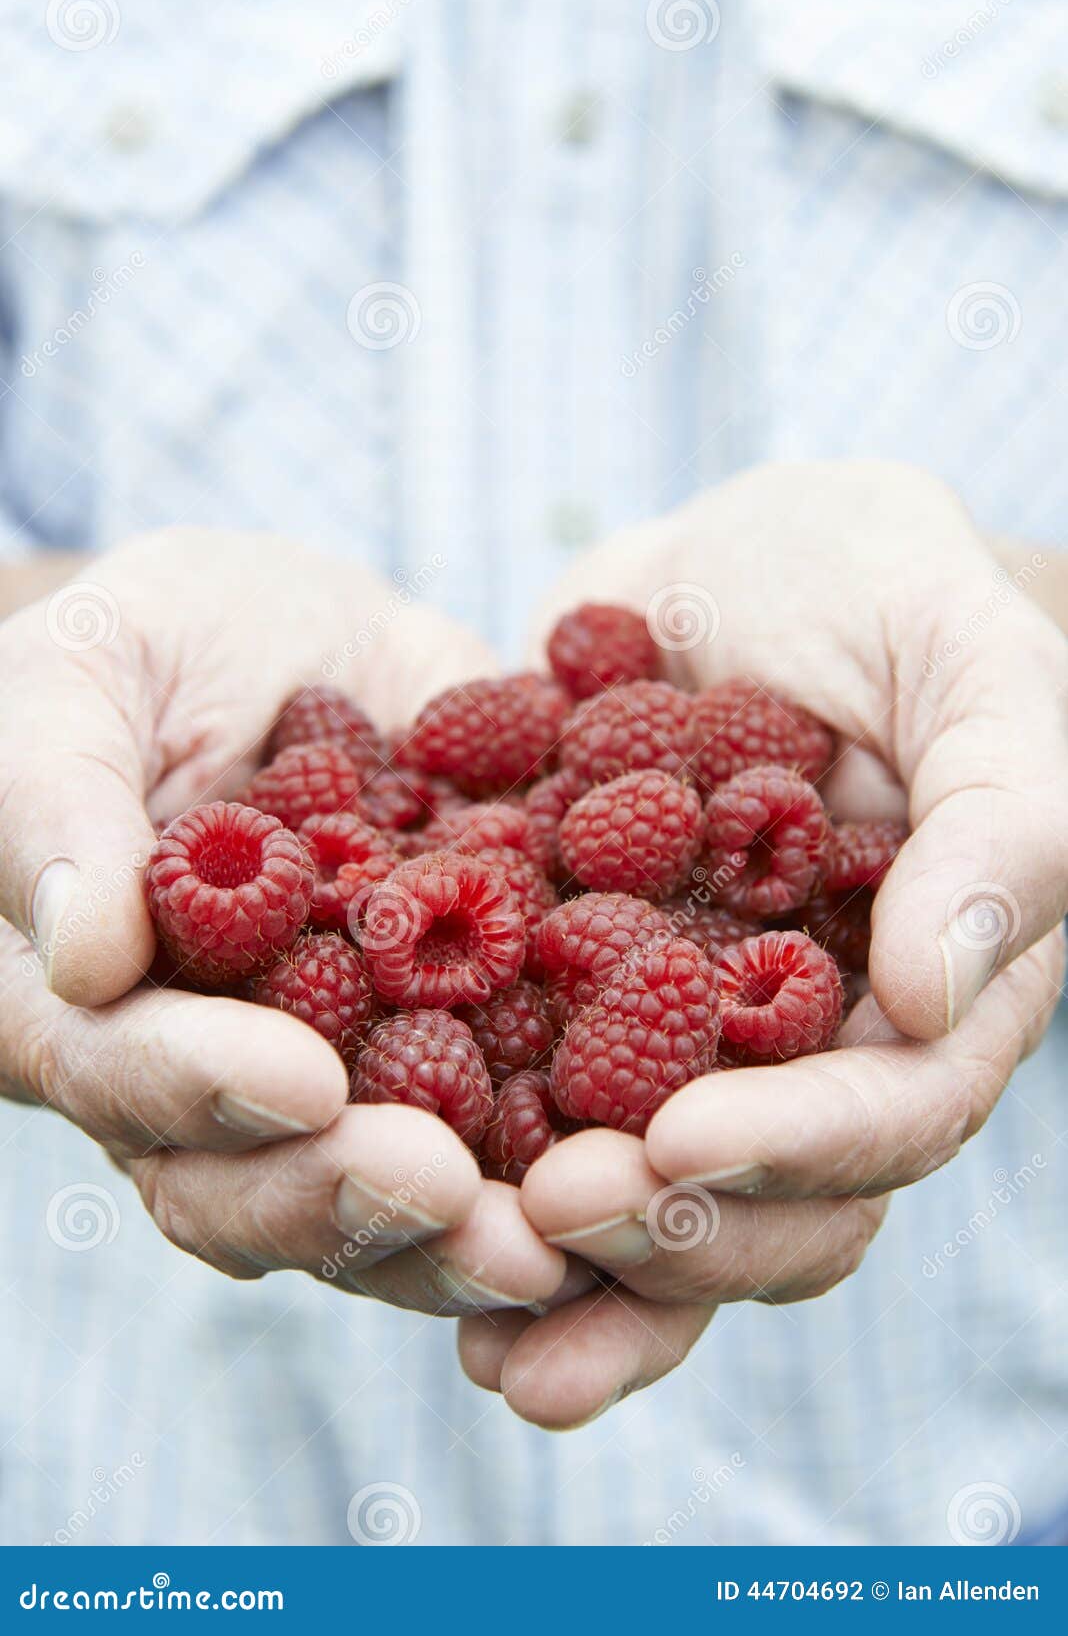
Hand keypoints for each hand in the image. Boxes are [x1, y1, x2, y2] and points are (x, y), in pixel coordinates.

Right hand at [0, 529, 574, 1313]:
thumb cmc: (160, 650)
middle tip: (451, 1199)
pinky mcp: (472, 1051)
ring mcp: (353, 1080)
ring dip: (466, 1238)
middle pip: (255, 1186)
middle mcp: (220, 1079)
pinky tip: (652, 1184)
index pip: (125, 1072)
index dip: (204, 1090)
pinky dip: (577, 1172)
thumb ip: (56, 800)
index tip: (303, 1082)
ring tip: (559, 1244)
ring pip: (386, 1199)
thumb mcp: (87, 680)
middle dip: (350, 1202)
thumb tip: (84, 957)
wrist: (312, 644)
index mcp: (104, 1006)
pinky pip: (518, 1133)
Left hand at [459, 460, 1067, 1422]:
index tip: (675, 1145)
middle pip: (767, 1203)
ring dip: (570, 1273)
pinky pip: (527, 1118)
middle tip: (550, 1215)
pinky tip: (395, 1216)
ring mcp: (685, 1044)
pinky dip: (475, 1185)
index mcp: (926, 993)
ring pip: (650, 1201)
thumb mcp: (964, 657)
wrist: (727, 564)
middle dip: (668, 1233)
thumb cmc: (880, 587)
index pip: (889, 1117)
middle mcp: (808, 1049)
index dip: (792, 1152)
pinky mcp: (571, 1010)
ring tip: (468, 1308)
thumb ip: (1002, 812)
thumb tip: (937, 994)